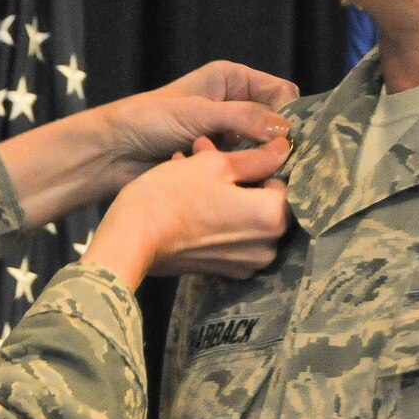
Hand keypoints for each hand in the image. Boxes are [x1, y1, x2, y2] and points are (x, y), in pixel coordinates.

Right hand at [80, 136, 290, 286]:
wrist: (132, 239)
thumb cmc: (172, 196)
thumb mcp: (214, 165)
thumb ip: (256, 158)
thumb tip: (284, 147)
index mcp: (273, 217)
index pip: (286, 182)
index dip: (261, 163)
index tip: (237, 154)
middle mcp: (268, 247)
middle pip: (266, 202)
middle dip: (241, 179)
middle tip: (208, 157)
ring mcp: (246, 264)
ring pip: (247, 218)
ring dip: (227, 195)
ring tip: (193, 173)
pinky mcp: (225, 271)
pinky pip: (233, 238)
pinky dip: (219, 218)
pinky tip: (192, 201)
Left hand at [96, 61, 297, 183]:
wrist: (115, 152)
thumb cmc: (149, 120)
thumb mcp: (197, 114)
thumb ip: (242, 118)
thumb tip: (285, 129)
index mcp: (233, 80)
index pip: (282, 93)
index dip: (289, 114)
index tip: (287, 139)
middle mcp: (237, 104)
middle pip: (277, 124)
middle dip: (275, 143)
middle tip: (274, 163)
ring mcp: (230, 134)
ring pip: (263, 150)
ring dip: (254, 161)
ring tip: (242, 171)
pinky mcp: (221, 160)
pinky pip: (246, 168)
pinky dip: (240, 174)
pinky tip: (230, 181)